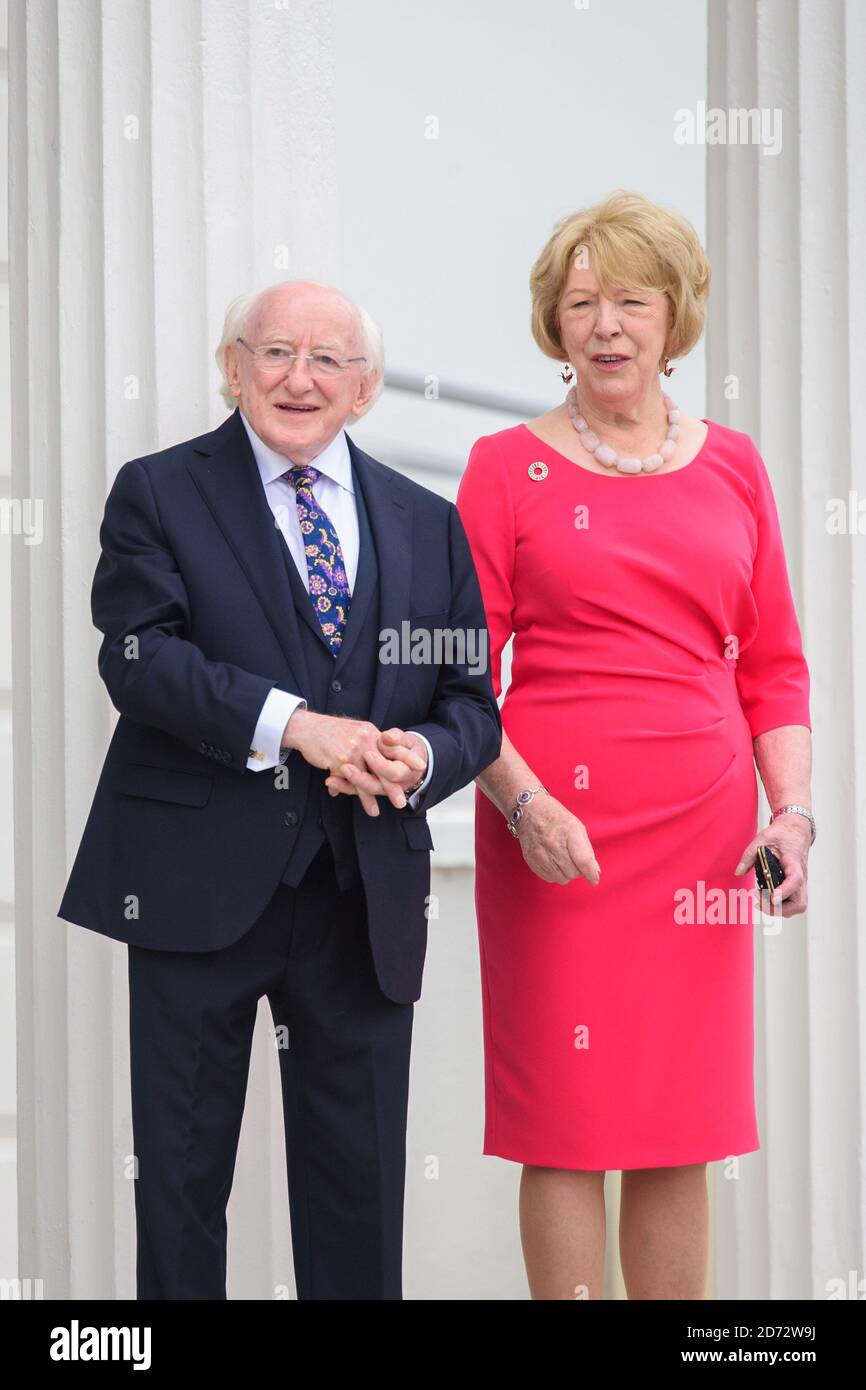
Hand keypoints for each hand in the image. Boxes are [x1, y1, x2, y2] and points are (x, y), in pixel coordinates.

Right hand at [283, 710, 411, 816]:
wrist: (307, 727)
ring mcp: (353, 750)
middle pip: (383, 766)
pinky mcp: (340, 759)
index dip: (407, 757)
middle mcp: (366, 740)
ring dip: (371, 797)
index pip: (393, 746)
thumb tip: (371, 759)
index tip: (420, 766)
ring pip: (366, 778)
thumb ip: (365, 745)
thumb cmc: (329, 731)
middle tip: (401, 800)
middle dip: (393, 786)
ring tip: (375, 812)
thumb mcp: (353, 731)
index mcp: (371, 733)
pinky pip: (349, 782)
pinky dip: (352, 795)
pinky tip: (354, 804)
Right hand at [513, 793, 600, 885]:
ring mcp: (541, 854)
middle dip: (577, 870)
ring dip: (566, 873)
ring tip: (562, 859)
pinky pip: (549, 878)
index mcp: (569, 832)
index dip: (591, 873)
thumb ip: (587, 850)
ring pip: (562, 879)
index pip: (583, 861)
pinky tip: (553, 861)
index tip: (594, 879)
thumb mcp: (577, 827)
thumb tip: (595, 871)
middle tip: (573, 859)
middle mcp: (554, 844)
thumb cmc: (556, 818)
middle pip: (573, 872)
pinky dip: (554, 874)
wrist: (530, 811)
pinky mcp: (531, 860)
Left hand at [734, 814, 810, 916]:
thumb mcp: (762, 838)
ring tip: (761, 901)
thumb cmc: (782, 834)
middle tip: (760, 901)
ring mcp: (801, 883)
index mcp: (794, 863)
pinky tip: (766, 898)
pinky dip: (781, 906)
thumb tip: (738, 872)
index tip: (771, 897)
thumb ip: (749, 855)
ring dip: (780, 910)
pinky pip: (793, 902)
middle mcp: (801, 876)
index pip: (795, 880)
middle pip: (800, 903)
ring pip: (798, 906)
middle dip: (780, 909)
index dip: (784, 891)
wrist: (796, 830)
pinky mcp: (797, 886)